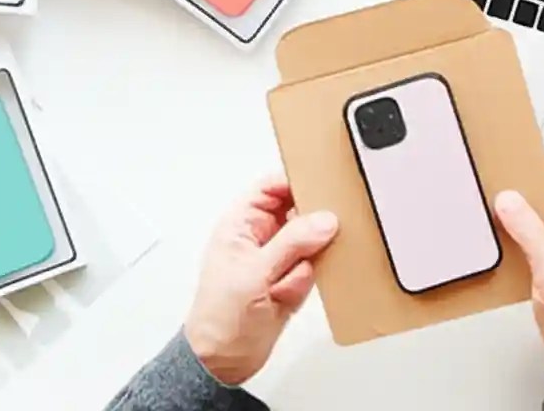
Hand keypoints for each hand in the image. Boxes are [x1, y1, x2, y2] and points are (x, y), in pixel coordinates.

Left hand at [184, 175, 338, 385]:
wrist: (224, 360)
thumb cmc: (219, 317)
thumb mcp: (255, 273)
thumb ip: (292, 243)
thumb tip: (324, 220)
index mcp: (240, 224)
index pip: (272, 187)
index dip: (295, 182)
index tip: (321, 186)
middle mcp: (260, 237)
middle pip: (299, 214)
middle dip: (304, 235)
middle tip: (301, 250)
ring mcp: (277, 258)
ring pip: (310, 244)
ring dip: (301, 267)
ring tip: (280, 286)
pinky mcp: (291, 279)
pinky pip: (313, 268)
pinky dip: (304, 283)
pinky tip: (285, 297)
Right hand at [495, 179, 543, 399]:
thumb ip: (531, 233)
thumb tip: (509, 200)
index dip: (532, 177)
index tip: (505, 172)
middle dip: (520, 201)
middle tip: (492, 198)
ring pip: (538, 223)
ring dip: (517, 224)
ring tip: (494, 222)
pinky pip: (535, 243)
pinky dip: (518, 244)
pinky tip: (504, 249)